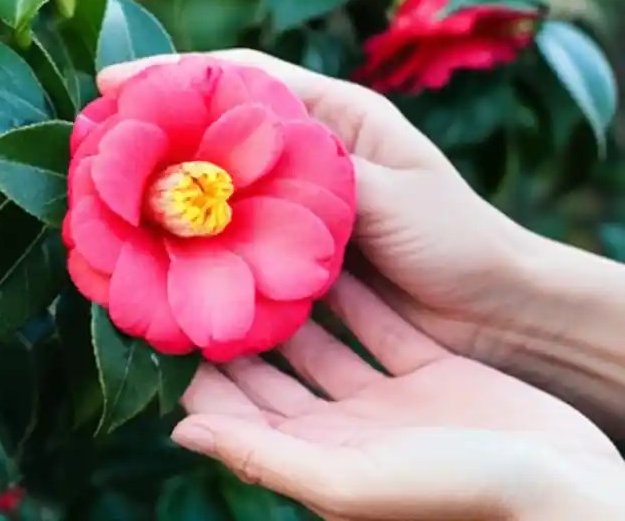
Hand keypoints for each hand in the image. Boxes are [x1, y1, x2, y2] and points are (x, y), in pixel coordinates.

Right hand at [99, 51, 534, 360]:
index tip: (111, 80)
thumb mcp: (395, 195)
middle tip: (92, 139)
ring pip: (214, 183)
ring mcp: (291, 202)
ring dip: (164, 187)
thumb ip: (324, 176)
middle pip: (214, 127)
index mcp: (334, 115)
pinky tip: (152, 246)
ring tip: (106, 193)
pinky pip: (227, 235)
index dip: (174, 72)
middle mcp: (303, 151)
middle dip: (154, 128)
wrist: (491, 312)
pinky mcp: (285, 249)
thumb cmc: (458, 239)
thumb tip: (243, 172)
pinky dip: (191, 238)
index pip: (242, 77)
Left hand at [171, 275, 624, 519]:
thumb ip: (261, 456)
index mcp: (315, 460)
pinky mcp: (435, 374)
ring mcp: (390, 402)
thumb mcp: (345, 479)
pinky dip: (356, 292)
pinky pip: (381, 324)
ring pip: (326, 341)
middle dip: (242, 325)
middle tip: (209, 264)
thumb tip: (181, 432)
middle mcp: (344, 431)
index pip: (236, 409)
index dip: (204, 366)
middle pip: (273, 373)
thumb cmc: (454, 493)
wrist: (567, 490)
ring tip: (260, 248)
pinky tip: (328, 250)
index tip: (173, 311)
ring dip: (296, 301)